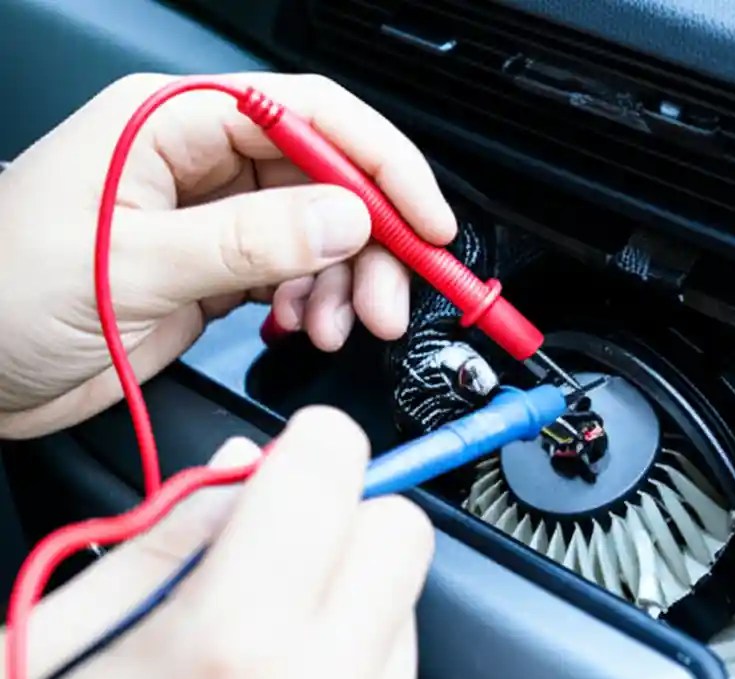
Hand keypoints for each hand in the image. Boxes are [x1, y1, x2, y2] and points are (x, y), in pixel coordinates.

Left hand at [0, 72, 457, 437]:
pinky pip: (297, 273)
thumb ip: (246, 240)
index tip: (425, 221)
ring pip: (321, 230)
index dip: (380, 163)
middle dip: (372, 239)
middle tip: (392, 299)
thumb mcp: (129, 264)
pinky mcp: (215, 268)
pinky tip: (307, 326)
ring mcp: (210, 216)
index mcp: (169, 122)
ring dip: (348, 281)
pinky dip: (318, 303)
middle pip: (328, 177)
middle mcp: (196, 160)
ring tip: (343, 327)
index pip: (308, 115)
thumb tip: (344, 218)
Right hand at [1, 406, 433, 678]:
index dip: (308, 449)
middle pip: (401, 530)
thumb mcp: (65, 639)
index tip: (287, 459)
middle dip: (347, 518)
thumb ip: (168, 540)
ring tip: (260, 640)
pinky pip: (397, 671)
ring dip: (352, 591)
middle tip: (277, 549)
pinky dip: (356, 655)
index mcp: (236, 641)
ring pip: (407, 600)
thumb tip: (245, 465)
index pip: (334, 469)